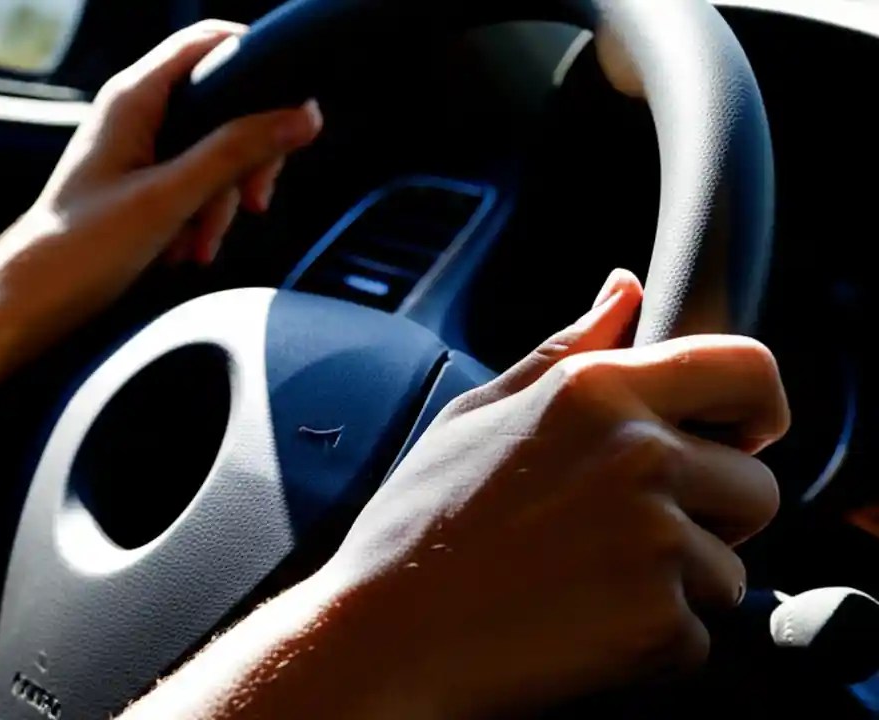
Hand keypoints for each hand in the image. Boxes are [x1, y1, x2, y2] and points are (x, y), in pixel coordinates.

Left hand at [0, 20, 321, 334]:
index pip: (208, 42)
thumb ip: (234, 154)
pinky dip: (201, 216)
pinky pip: (193, 184)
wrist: (34, 299)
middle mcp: (136, 114)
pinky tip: (187, 249)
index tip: (290, 104)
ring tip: (200, 243)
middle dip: (245, 158)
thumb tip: (297, 118)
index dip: (255, 60)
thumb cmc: (79, 249)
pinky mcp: (140, 183)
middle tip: (253, 199)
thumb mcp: (169, 199)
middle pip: (222, 106)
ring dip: (221, 201)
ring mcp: (138, 149)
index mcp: (134, 98)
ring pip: (213, 154)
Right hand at [320, 270, 790, 717]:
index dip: (757, 407)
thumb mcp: (476, 413)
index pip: (747, 369)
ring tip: (585, 584)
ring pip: (730, 568)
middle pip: (757, 485)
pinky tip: (580, 626)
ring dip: (679, 584)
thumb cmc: (418, 526)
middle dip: (712, 515)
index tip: (737, 438)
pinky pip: (701, 633)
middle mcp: (639, 455)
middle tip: (624, 536)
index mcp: (597, 392)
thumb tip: (624, 289)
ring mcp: (655, 540)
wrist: (383, 639)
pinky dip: (654, 642)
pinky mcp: (661, 622)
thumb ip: (566, 348)